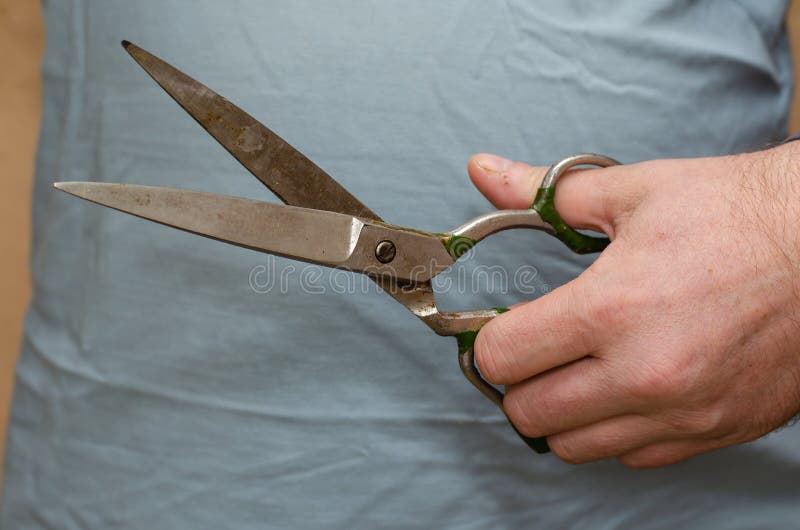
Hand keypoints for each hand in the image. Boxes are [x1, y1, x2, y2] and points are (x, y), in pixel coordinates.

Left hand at [468, 145, 799, 467]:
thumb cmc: (734, 214)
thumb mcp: (631, 191)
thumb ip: (542, 191)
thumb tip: (483, 170)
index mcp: (611, 308)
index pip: (502, 357)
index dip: (489, 339)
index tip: (500, 327)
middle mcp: (643, 373)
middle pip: (528, 412)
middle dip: (517, 381)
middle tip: (533, 350)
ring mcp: (682, 411)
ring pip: (574, 446)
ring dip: (559, 411)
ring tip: (574, 370)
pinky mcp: (714, 432)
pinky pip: (632, 455)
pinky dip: (611, 429)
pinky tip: (622, 388)